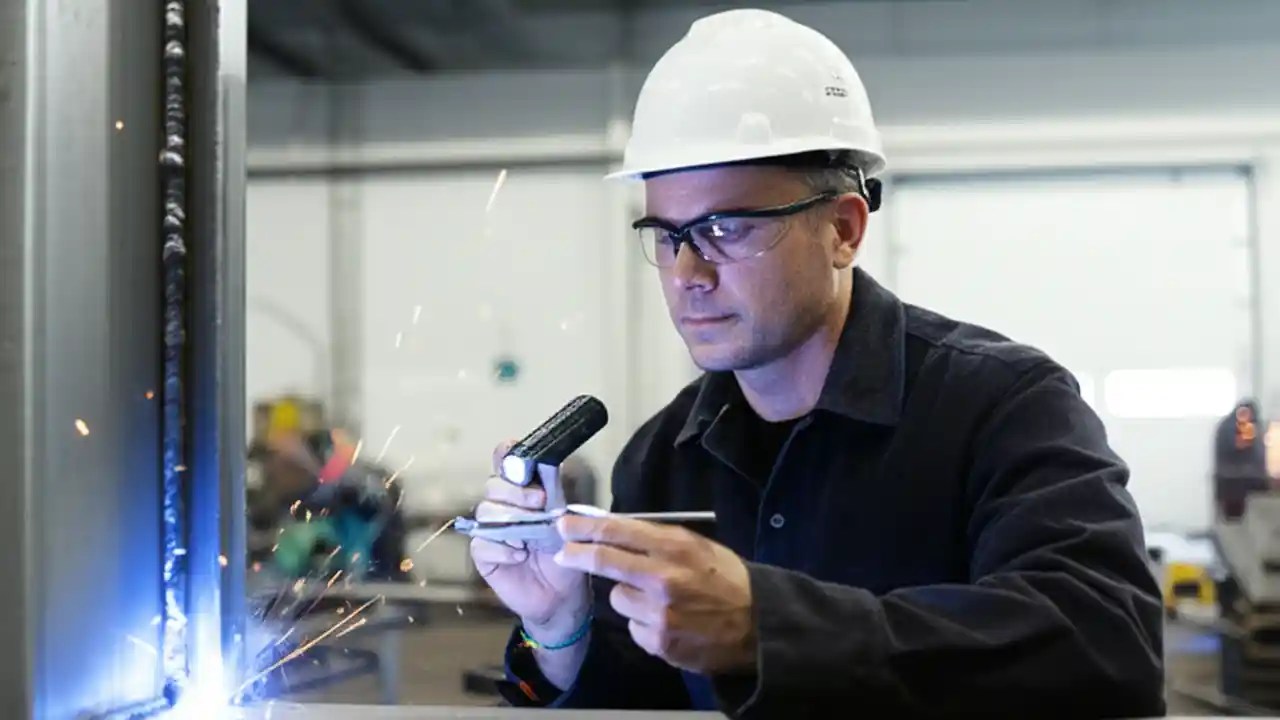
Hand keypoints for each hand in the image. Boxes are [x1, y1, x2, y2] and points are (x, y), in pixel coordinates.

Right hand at [469, 440, 588, 637]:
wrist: (562, 594)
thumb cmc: (565, 553)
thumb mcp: (565, 519)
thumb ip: (553, 492)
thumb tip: (548, 463)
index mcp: (522, 490)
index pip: (504, 462)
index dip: (506, 455)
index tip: (519, 459)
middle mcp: (502, 505)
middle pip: (493, 485)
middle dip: (516, 491)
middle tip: (540, 502)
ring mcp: (489, 529)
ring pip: (486, 511)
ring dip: (511, 521)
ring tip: (531, 537)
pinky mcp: (483, 553)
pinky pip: (482, 542)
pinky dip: (503, 548)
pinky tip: (520, 555)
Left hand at [554, 514, 755, 674]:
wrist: (758, 626)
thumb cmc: (727, 580)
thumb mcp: (699, 547)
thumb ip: (658, 539)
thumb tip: (615, 529)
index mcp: (676, 547)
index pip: (618, 531)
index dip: (586, 526)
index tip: (566, 522)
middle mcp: (663, 578)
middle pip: (604, 561)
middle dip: (577, 554)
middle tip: (563, 551)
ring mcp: (658, 613)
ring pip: (618, 599)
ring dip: (628, 597)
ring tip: (657, 600)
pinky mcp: (658, 642)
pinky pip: (633, 626)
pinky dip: (644, 623)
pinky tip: (667, 622)